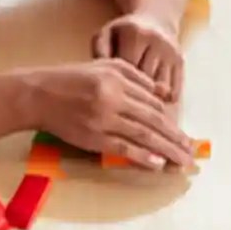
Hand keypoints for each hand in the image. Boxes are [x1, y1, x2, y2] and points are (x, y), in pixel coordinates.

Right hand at [25, 58, 194, 171]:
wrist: (39, 94)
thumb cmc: (71, 79)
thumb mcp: (104, 66)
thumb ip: (135, 76)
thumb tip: (163, 93)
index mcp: (118, 79)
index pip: (152, 103)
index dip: (171, 120)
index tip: (183, 134)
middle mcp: (113, 97)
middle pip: (153, 120)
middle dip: (175, 137)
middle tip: (191, 151)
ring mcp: (103, 118)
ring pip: (142, 135)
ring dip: (165, 150)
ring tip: (181, 161)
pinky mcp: (93, 136)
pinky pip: (123, 147)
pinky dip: (141, 156)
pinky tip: (157, 163)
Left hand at [92, 12, 184, 100]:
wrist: (155, 19)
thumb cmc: (124, 33)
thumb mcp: (106, 34)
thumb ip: (99, 51)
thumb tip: (104, 75)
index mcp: (135, 34)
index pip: (125, 70)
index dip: (116, 83)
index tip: (109, 88)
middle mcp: (158, 42)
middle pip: (143, 81)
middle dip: (132, 92)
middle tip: (121, 98)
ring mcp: (172, 53)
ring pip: (160, 89)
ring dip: (148, 99)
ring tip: (136, 99)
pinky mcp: (181, 62)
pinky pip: (174, 92)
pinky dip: (162, 100)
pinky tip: (151, 98)